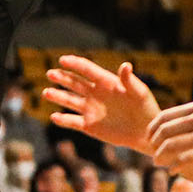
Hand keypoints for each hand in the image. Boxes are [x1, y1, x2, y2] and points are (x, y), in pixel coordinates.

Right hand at [43, 57, 162, 151]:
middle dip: (62, 78)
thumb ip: (129, 80)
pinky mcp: (89, 126)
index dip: (74, 64)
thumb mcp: (140, 92)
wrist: (146, 132)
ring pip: (69, 101)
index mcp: (106, 82)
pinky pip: (72, 122)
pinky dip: (63, 120)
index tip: (63, 60)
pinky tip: (54, 117)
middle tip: (50, 74)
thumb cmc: (146, 109)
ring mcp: (90, 110)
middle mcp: (95, 94)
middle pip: (74, 83)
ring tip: (46, 93)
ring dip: (57, 96)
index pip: (87, 69)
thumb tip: (125, 65)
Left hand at [150, 100, 192, 167]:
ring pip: (170, 147)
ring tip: (159, 164)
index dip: (151, 130)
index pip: (163, 117)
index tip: (149, 140)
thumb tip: (173, 128)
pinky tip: (173, 171)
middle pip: (163, 133)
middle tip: (153, 155)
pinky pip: (184, 160)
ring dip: (160, 157)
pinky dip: (174, 166)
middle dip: (154, 145)